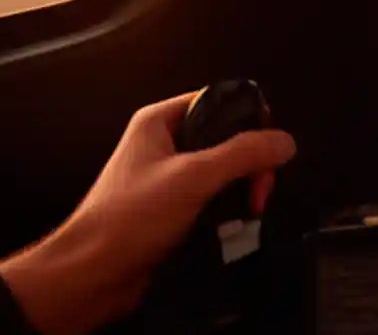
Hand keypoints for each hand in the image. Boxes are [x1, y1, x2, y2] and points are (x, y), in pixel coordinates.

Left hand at [0, 92, 296, 334]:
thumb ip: (243, 154)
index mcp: (160, 121)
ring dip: (242, 190)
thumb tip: (286, 141)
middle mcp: (164, 144)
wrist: (91, 275)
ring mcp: (168, 178)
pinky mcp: (173, 210)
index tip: (268, 149)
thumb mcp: (193, 176)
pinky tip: (236, 225)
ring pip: (224, 172)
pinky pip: (213, 200)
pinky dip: (229, 210)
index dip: (249, 120)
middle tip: (259, 191)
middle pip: (227, 139)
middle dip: (251, 164)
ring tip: (251, 211)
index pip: (218, 101)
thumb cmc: (131, 218)